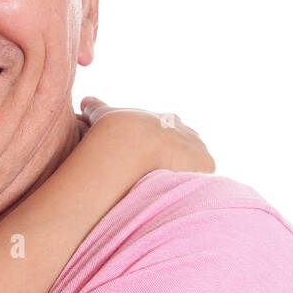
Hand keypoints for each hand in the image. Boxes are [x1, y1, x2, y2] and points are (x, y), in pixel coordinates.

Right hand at [78, 97, 214, 174]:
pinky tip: (179, 192)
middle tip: (157, 172)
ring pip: (195, 162)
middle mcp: (186, 131)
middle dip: (175, 156)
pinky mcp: (206, 163)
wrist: (135, 146)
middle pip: (186, 145)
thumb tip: (86, 100)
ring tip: (168, 187)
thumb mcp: (104, 114)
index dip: (158, 142)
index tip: (147, 154)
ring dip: (185, 171)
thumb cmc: (117, 130)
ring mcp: (199, 147)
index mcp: (167, 120)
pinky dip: (193, 184)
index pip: (169, 130)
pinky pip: (203, 176)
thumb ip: (97, 107)